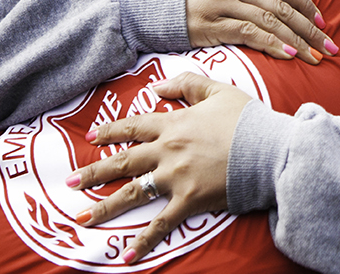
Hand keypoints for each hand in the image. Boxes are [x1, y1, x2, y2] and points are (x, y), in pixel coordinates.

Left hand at [66, 72, 247, 263]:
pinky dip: (143, 240)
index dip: (110, 131)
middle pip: (122, 162)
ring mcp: (175, 178)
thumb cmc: (249, 120)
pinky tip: (126, 255)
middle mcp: (167, 151)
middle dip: (92, 172)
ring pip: (131, 193)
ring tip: (82, 218)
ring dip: (104, 207)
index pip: (132, 126)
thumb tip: (157, 87)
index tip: (93, 137)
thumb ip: (187, 84)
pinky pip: (161, 224)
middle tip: (69, 181)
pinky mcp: (189, 201)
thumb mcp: (219, 91)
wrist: (270, 149)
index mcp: (173, 124)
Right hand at [186, 0, 338, 64]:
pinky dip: (274, 44)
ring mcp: (223, 2)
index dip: (306, 4)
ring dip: (299, 41)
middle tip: (329, 47)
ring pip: (272, 21)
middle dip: (311, 29)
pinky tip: (290, 55)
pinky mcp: (211, 24)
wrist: (139, 2)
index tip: (321, 22)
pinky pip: (251, 34)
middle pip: (283, 6)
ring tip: (315, 58)